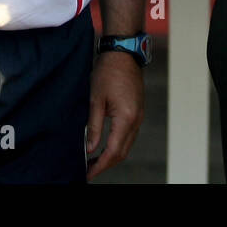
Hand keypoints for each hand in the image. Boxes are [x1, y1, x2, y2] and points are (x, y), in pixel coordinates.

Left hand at [84, 50, 142, 180]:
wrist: (123, 52)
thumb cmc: (108, 72)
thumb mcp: (95, 99)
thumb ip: (94, 126)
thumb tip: (90, 149)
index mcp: (126, 118)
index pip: (113, 151)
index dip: (100, 165)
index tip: (88, 174)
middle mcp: (136, 120)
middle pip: (122, 152)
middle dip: (105, 164)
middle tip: (88, 170)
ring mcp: (139, 116)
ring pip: (127, 144)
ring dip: (111, 155)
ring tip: (93, 160)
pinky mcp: (137, 111)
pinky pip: (129, 134)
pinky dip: (117, 144)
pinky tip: (105, 145)